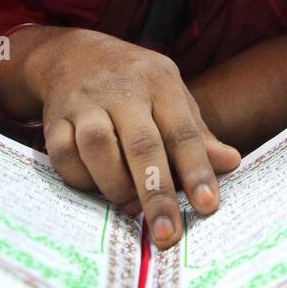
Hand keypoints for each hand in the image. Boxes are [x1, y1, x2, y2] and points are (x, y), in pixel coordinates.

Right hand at [14, 27, 240, 249]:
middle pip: (141, 144)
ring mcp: (85, 102)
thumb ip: (196, 133)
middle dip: (156, 193)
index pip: (182, 131)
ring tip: (130, 206)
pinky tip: (94, 188)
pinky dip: (79, 179)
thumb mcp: (171, 95)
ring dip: (115, 185)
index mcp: (160, 84)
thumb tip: (231, 163)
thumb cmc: (134, 84)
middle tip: (167, 234)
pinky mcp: (55, 117)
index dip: (196, 170)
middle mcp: (123, 90)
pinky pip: (62, 153)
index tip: (207, 206)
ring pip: (97, 147)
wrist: (72, 53)